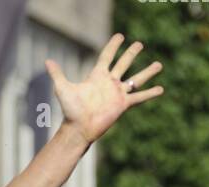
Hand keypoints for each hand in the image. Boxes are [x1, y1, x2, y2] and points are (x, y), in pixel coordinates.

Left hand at [47, 33, 163, 146]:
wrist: (79, 128)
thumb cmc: (70, 110)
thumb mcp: (63, 88)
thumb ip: (57, 74)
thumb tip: (46, 61)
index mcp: (97, 76)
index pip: (107, 56)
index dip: (113, 45)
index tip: (120, 36)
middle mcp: (109, 83)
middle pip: (123, 64)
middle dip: (131, 54)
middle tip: (139, 44)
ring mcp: (117, 94)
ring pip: (135, 79)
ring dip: (147, 72)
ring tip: (159, 64)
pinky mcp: (123, 105)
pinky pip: (139, 97)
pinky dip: (150, 93)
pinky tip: (161, 89)